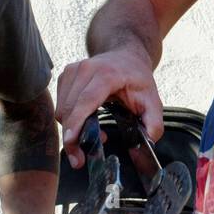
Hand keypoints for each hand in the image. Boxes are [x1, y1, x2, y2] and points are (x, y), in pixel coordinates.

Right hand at [55, 48, 163, 168]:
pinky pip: (60, 105)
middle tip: (81, 158)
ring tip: (95, 133)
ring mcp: (73, 71)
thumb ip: (153, 124)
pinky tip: (87, 120)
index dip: (77, 122)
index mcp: (107, 74)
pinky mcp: (65, 76)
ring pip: (62, 110)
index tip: (71, 142)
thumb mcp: (153, 101)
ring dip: (73, 129)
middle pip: (70, 109)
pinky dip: (70, 119)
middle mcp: (86, 69)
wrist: (127, 56)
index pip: (86, 101)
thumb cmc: (138, 79)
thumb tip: (146, 146)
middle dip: (72, 138)